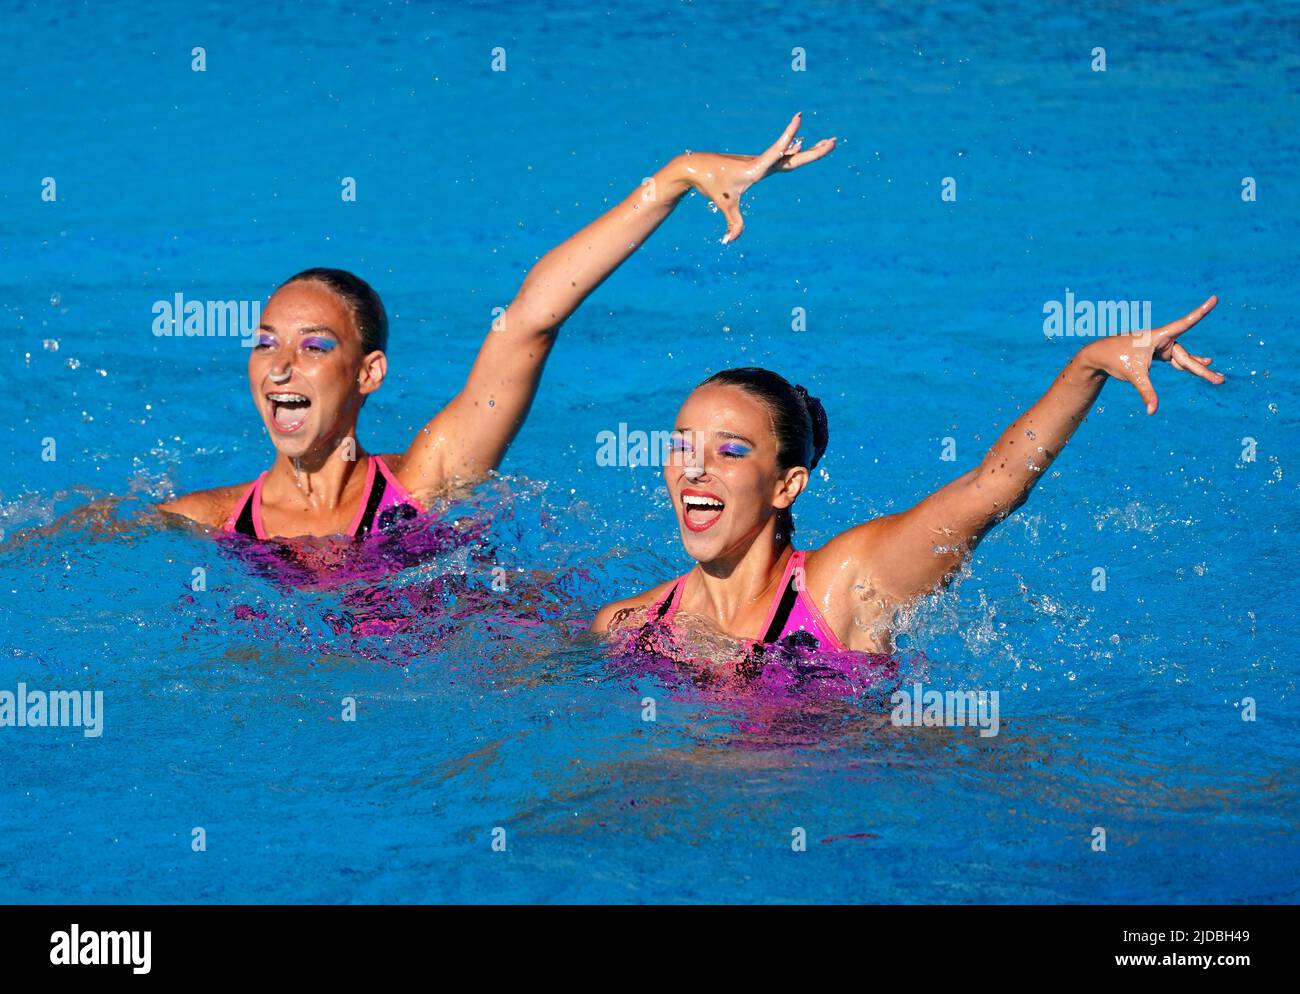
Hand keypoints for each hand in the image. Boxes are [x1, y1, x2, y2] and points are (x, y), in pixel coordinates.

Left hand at [675, 112, 835, 242]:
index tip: (799, 117)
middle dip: (814, 150)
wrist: (696, 167)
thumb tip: (729, 241)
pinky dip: (790, 151)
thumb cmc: (711, 185)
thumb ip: (733, 224)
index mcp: (756, 169)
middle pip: (792, 155)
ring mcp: (759, 162)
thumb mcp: (724, 205)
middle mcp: (761, 163)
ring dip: (806, 148)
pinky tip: (796, 146)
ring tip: (823, 143)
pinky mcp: (755, 164)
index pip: (778, 151)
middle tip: (834, 141)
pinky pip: (778, 157)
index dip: (789, 135)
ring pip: (787, 154)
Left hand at [1083, 294, 1224, 413]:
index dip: (1201, 312)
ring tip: (1216, 378)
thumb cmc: (1116, 359)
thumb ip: (1146, 393)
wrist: (1099, 356)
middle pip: (1186, 356)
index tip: (1215, 299)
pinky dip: (1187, 365)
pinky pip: (1175, 360)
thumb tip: (1152, 411)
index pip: (1185, 323)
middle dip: (1201, 370)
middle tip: (1219, 381)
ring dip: (1197, 369)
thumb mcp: (1134, 376)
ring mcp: (1159, 347)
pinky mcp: (1156, 354)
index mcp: (1158, 337)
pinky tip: (1203, 364)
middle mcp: (1162, 340)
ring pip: (1182, 360)